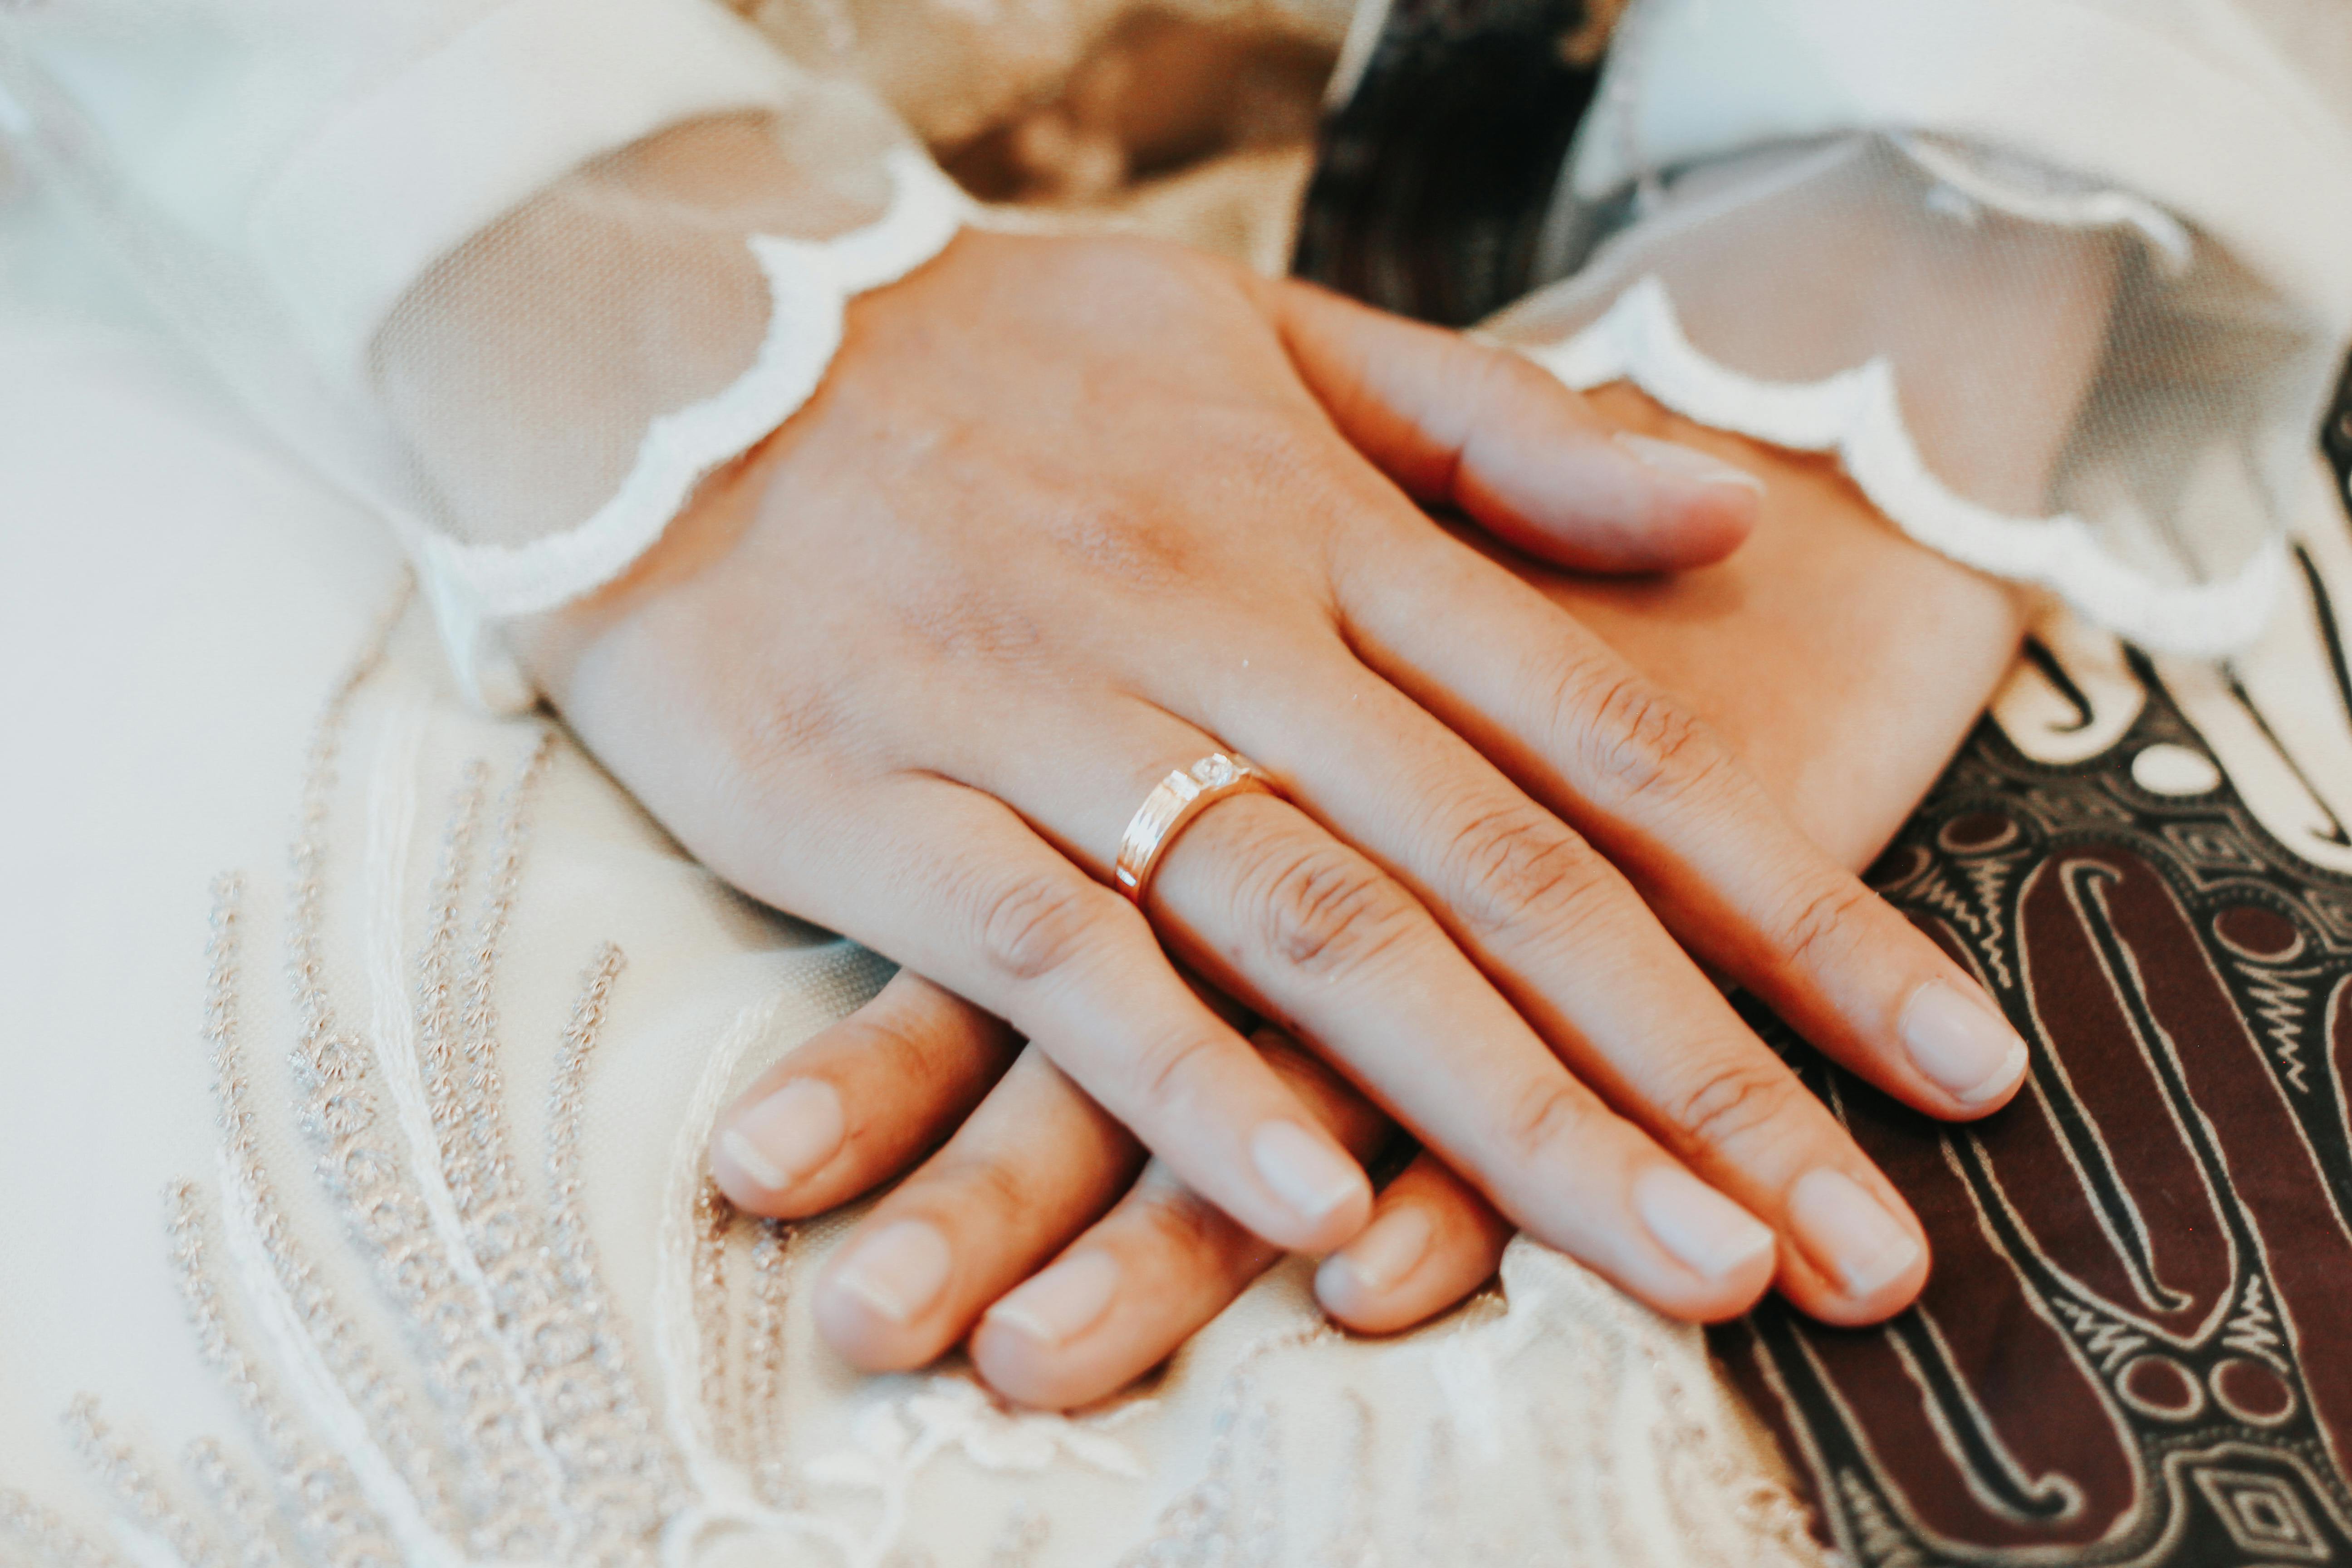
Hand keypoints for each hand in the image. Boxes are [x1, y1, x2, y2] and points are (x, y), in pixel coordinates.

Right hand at [524, 228, 2025, 1354]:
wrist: (675, 335)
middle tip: (1854, 1246)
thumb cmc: (988, 358)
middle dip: (1697, 1074)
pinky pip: (1058, 960)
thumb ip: (1493, 435)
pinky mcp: (883, 803)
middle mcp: (1216, 626)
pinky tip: (1313, 1212)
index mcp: (1321, 527)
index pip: (1603, 744)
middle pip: (1501, 874)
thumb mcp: (1264, 338)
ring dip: (1505, 1116)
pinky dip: (1189, 1084)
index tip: (1939, 1060)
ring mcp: (1049, 716)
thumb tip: (1718, 505)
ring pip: (1314, 934)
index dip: (1792, 910)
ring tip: (1674, 1264)